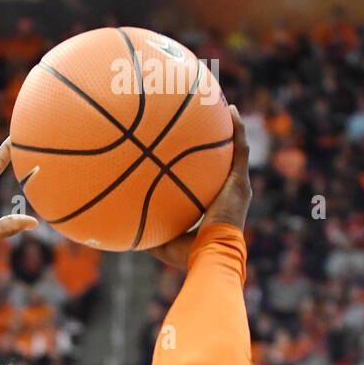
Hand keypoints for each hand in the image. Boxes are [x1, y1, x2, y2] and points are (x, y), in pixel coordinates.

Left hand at [148, 105, 251, 270]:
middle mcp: (229, 195)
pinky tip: (229, 109)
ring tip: (222, 107)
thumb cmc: (188, 256)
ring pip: (236, 151)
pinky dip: (237, 128)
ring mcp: (237, 187)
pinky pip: (240, 148)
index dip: (203, 169)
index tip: (191, 156)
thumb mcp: (163, 242)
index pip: (209, 183)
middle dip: (217, 144)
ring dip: (230, 129)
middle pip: (223, 162)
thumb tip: (124, 227)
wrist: (211, 257)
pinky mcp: (240, 182)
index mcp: (214, 208)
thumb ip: (149, 230)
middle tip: (205, 125)